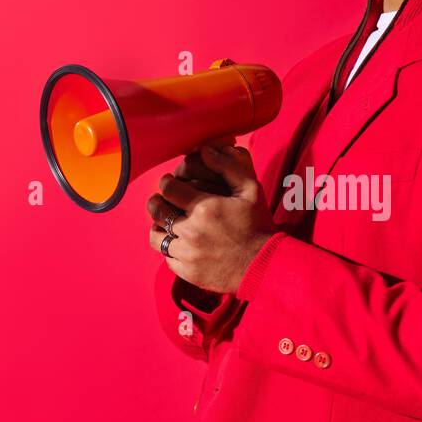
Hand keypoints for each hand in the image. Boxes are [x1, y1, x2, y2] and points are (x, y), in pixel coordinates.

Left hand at [147, 144, 275, 293]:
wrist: (264, 264)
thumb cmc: (258, 224)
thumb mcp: (250, 190)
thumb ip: (228, 167)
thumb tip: (205, 150)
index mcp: (205, 208)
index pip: (168, 188)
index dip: (166, 182)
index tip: (169, 182)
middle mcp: (192, 231)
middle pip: (157, 211)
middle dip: (157, 202)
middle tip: (162, 200)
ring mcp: (188, 254)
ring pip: (156, 236)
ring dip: (159, 226)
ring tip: (167, 222)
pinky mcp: (188, 272)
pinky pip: (166, 258)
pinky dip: (170, 249)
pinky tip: (180, 243)